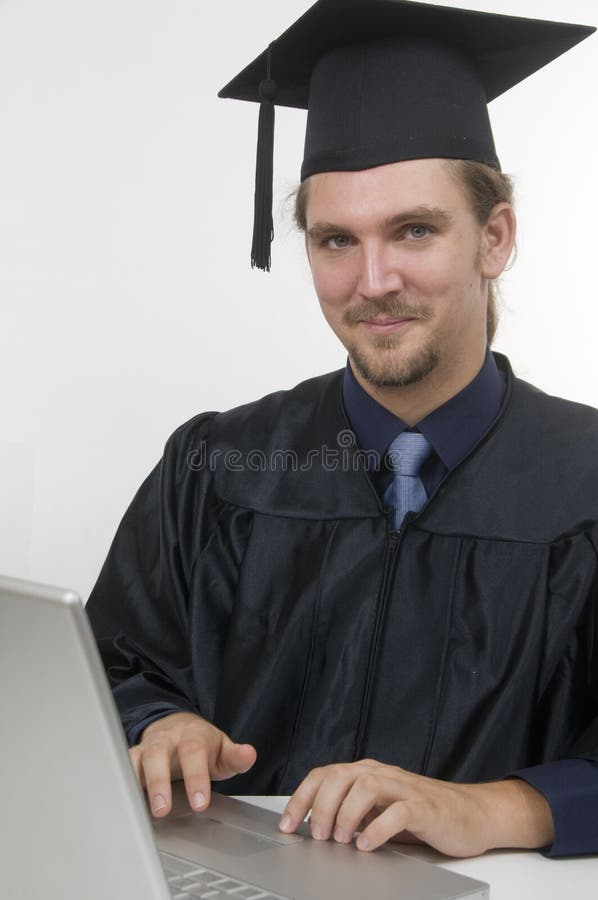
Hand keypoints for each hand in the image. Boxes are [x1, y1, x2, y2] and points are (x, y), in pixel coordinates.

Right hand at [129, 711, 256, 817]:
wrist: (180, 726)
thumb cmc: (203, 745)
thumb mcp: (223, 750)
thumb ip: (236, 756)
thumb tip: (249, 754)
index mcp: (193, 736)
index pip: (194, 753)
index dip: (196, 778)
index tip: (200, 804)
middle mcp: (168, 739)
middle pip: (159, 755)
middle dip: (159, 782)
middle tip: (163, 810)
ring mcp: (149, 746)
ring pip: (138, 759)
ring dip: (138, 784)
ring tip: (142, 810)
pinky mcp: (135, 755)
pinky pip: (124, 765)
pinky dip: (123, 781)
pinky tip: (125, 803)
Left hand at [279, 759, 553, 856]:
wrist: (469, 814)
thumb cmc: (420, 814)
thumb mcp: (378, 811)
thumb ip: (351, 812)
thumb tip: (313, 828)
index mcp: (366, 773)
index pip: (324, 775)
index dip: (301, 798)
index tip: (286, 825)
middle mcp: (382, 774)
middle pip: (341, 776)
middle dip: (321, 806)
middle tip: (317, 836)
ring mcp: (404, 788)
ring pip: (366, 786)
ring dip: (346, 814)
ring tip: (340, 839)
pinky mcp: (424, 807)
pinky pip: (398, 812)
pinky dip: (378, 828)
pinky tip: (367, 845)